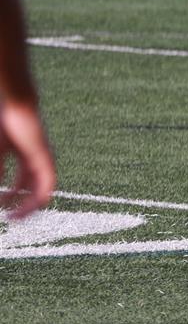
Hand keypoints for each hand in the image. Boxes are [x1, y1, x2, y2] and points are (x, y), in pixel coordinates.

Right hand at [0, 99, 53, 219]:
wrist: (16, 104)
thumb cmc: (2, 123)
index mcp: (22, 154)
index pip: (20, 181)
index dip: (10, 195)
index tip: (2, 207)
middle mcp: (35, 158)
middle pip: (31, 187)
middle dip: (21, 204)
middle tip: (10, 218)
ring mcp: (43, 158)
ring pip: (41, 188)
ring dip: (30, 205)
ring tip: (16, 217)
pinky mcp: (46, 157)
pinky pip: (48, 182)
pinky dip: (39, 195)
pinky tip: (32, 206)